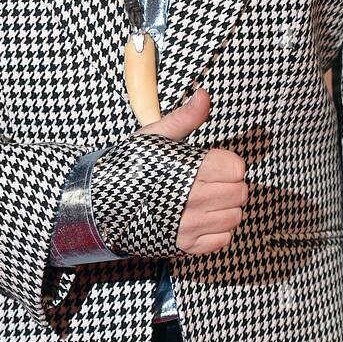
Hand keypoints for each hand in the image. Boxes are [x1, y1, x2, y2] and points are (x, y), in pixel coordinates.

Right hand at [138, 86, 246, 254]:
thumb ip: (185, 117)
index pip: (236, 168)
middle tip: (209, 180)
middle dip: (229, 184)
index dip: (227, 163)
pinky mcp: (186, 246)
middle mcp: (192, 200)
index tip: (211, 163)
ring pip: (235, 216)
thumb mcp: (155, 136)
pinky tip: (200, 217)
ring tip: (204, 198)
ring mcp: (190, 226)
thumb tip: (204, 95)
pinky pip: (223, 239)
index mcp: (189, 170)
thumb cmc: (130, 167)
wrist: (102, 204)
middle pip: (240, 193)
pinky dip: (217, 229)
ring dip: (225, 207)